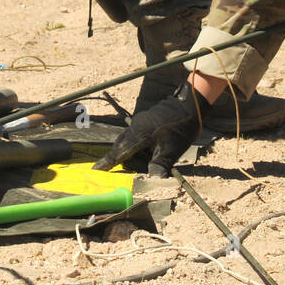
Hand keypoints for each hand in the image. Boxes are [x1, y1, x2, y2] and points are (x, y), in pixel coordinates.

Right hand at [93, 82, 207, 176]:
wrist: (189, 105)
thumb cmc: (180, 127)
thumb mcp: (172, 150)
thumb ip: (160, 166)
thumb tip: (153, 180)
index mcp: (138, 135)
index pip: (119, 153)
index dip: (107, 163)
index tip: (95, 170)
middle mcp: (135, 127)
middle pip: (122, 148)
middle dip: (129, 161)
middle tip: (144, 168)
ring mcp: (139, 122)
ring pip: (129, 142)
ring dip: (138, 154)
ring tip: (156, 156)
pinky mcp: (145, 121)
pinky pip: (136, 137)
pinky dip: (141, 146)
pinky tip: (155, 149)